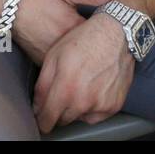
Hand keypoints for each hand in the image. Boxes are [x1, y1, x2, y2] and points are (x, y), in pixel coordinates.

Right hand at [10, 0, 113, 65]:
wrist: (7, 5)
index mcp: (73, 27)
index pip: (99, 37)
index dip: (109, 34)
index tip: (116, 30)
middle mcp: (63, 46)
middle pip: (88, 54)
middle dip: (97, 50)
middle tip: (107, 44)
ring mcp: (50, 56)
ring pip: (73, 63)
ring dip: (82, 59)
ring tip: (92, 52)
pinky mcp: (40, 61)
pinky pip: (59, 67)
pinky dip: (66, 63)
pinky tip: (72, 56)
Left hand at [33, 12, 134, 132]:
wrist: (116, 33)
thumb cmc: (85, 39)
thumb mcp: (54, 56)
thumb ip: (42, 84)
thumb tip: (38, 106)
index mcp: (66, 88)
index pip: (47, 119)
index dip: (42, 119)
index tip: (41, 117)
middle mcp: (84, 101)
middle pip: (63, 120)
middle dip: (58, 110)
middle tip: (62, 92)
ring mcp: (101, 104)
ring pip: (79, 118)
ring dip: (75, 109)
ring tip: (80, 86)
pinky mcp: (114, 105)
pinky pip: (96, 115)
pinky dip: (92, 107)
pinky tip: (92, 89)